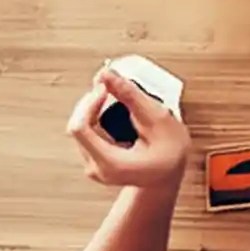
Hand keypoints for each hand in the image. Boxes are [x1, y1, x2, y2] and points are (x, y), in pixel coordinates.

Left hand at [66, 69, 190, 188]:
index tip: (105, 88)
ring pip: (81, 126)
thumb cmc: (170, 155)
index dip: (90, 102)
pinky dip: (98, 115)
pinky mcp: (93, 160)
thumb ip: (131, 96)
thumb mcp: (158, 121)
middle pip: (78, 125)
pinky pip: (87, 131)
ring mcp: (93, 166)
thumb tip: (107, 75)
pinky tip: (114, 109)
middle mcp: (96, 168)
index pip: (80, 128)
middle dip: (93, 101)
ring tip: (117, 97)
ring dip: (95, 107)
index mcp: (111, 163)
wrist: (170, 175)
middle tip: (112, 86)